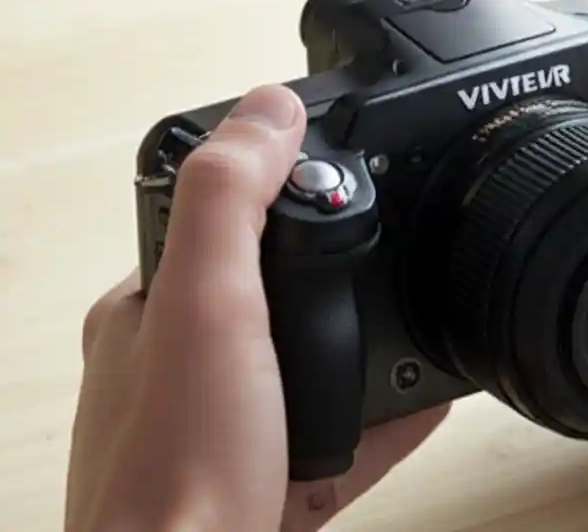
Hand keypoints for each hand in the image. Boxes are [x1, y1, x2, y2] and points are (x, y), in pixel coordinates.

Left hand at [66, 85, 447, 531]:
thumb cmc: (178, 475)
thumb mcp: (209, 308)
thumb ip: (234, 202)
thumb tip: (266, 106)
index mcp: (152, 313)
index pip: (216, 218)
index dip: (278, 185)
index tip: (344, 160)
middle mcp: (185, 367)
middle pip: (276, 291)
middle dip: (339, 267)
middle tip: (400, 240)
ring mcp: (232, 427)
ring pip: (314, 361)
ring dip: (372, 336)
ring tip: (428, 304)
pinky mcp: (275, 481)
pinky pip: (347, 432)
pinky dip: (393, 413)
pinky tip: (435, 397)